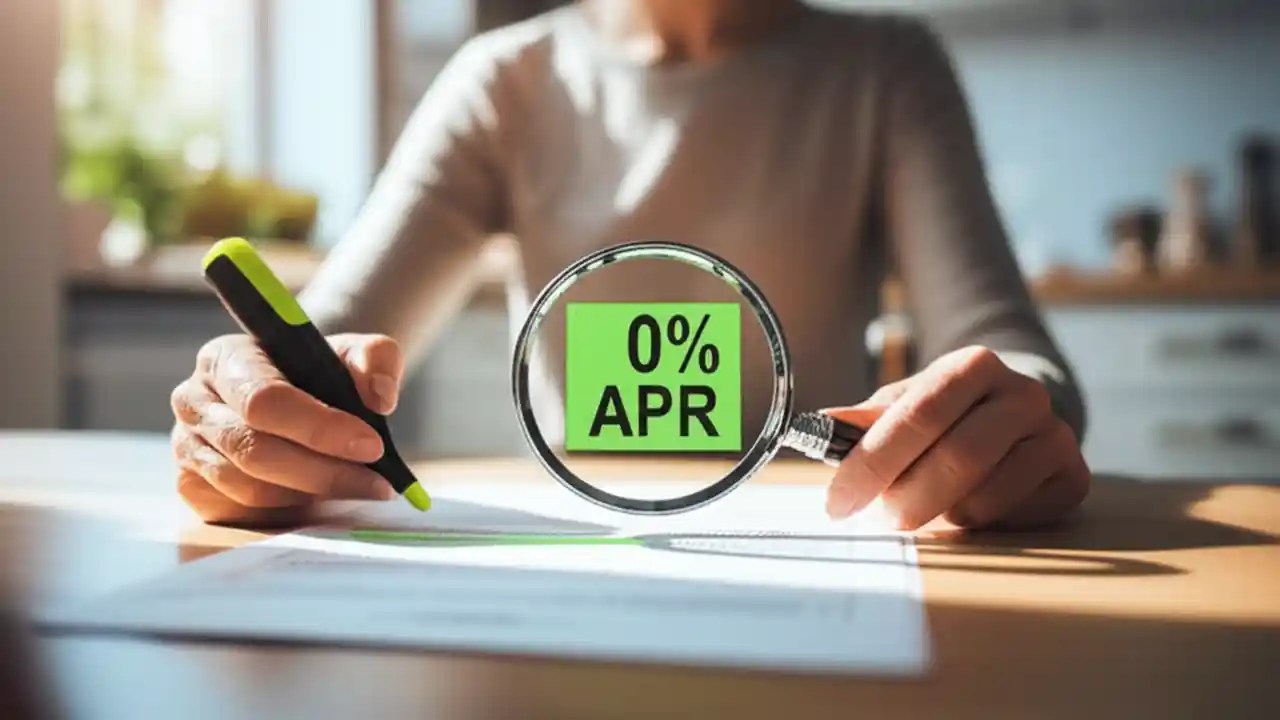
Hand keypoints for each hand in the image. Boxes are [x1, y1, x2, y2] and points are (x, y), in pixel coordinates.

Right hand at [170, 333, 403, 525]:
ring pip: (249, 487)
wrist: (299, 395)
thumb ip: (376, 360)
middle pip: (254, 449)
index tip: (372, 447)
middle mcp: (193, 400)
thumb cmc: (322, 371)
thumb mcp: (356, 352)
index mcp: (225, 358)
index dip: (319, 428)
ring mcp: (185, 446)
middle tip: (378, 484)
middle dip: (324, 471)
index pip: (265, 400)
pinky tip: (321, 497)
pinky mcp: (192, 485)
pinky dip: (288, 510)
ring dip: (311, 494)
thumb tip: (381, 398)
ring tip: (358, 488)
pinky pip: (241, 510)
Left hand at [823, 346, 1089, 529]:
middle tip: (875, 521)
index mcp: (974, 366)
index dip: (873, 462)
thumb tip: (818, 427)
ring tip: (923, 508)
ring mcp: (1055, 435)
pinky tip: (966, 508)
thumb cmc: (948, 414)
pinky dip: (975, 526)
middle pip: (955, 460)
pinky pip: (1012, 520)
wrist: (1017, 416)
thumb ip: (865, 420)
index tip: (838, 501)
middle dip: (904, 500)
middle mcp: (1023, 394)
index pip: (918, 415)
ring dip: (938, 516)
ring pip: (982, 499)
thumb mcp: (905, 405)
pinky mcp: (1073, 478)